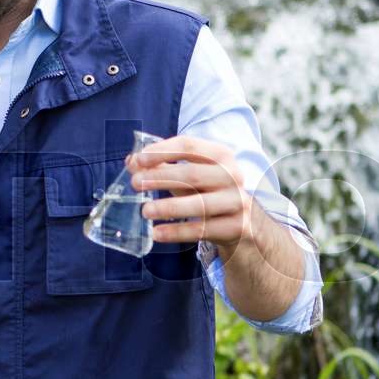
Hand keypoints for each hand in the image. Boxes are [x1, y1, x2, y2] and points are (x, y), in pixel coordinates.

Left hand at [129, 135, 253, 251]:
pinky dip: (177, 232)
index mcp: (221, 155)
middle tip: (135, 184)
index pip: (188, 146)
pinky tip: (157, 233)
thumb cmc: (211, 193)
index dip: (161, 151)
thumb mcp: (190, 177)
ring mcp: (236, 202)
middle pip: (191, 174)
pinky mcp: (235, 227)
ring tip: (144, 210)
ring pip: (198, 204)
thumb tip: (130, 162)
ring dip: (168, 207)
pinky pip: (201, 229)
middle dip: (160, 178)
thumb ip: (162, 167)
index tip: (137, 160)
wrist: (247, 225)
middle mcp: (232, 175)